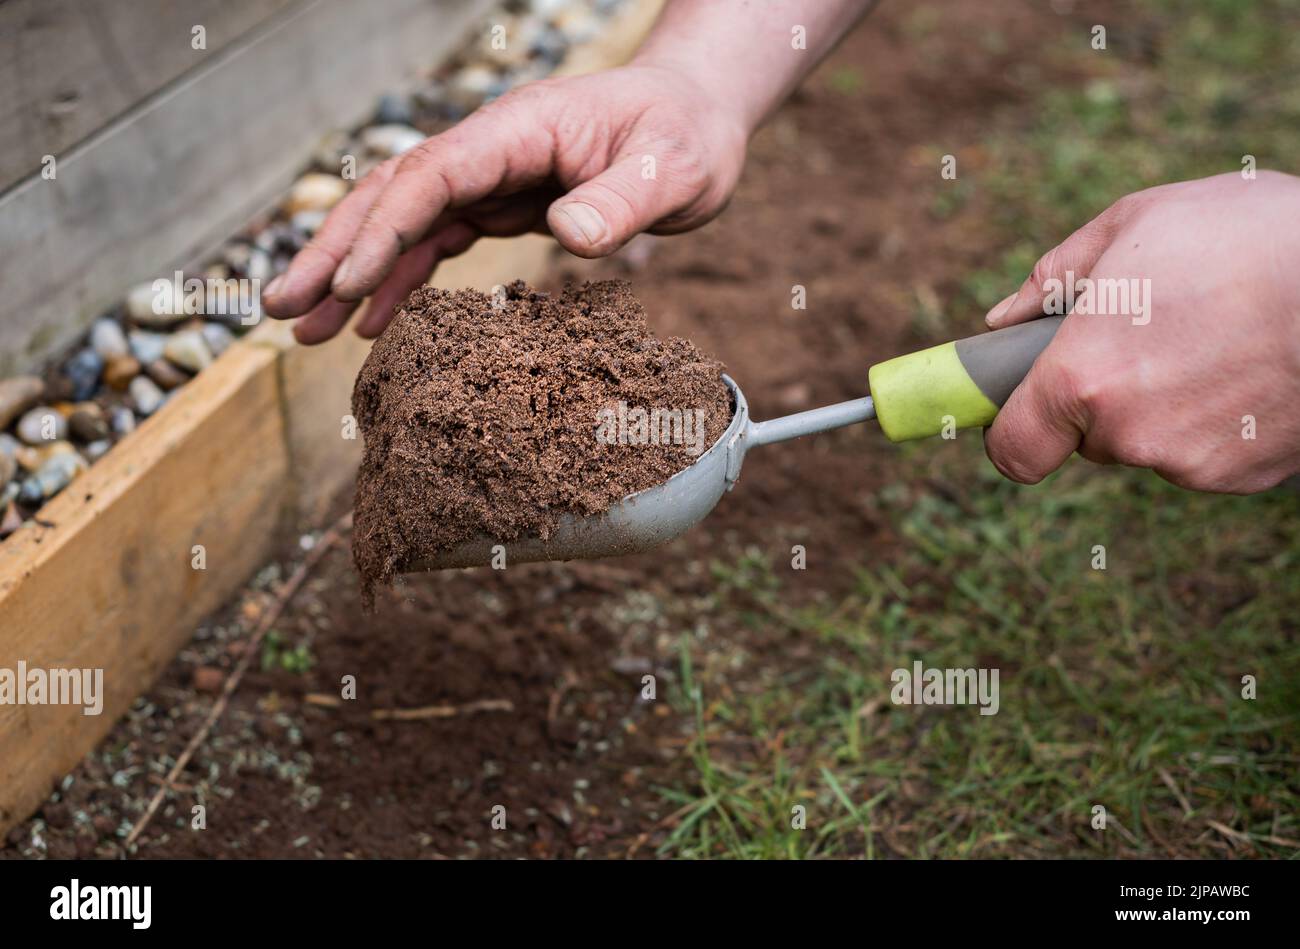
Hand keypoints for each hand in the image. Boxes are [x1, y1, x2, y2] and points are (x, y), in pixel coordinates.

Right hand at [262, 64, 747, 342]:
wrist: (695, 118)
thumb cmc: (685, 136)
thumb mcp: (672, 170)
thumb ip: (622, 200)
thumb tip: (570, 235)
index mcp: (519, 129)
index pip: (432, 174)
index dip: (385, 228)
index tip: (345, 283)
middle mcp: (490, 149)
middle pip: (392, 195)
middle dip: (334, 250)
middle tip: (280, 309)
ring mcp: (488, 176)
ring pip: (401, 220)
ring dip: (351, 272)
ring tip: (303, 330)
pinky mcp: (498, 202)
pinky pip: (434, 240)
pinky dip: (398, 279)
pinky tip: (370, 321)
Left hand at [983, 171, 1299, 493]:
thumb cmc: (1248, 235)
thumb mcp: (1136, 223)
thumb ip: (1054, 278)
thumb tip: (1003, 318)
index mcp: (1082, 376)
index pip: (1013, 450)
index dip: (1009, 430)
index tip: (1018, 407)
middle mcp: (1129, 434)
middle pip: (1086, 435)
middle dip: (1103, 392)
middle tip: (1149, 333)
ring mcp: (1191, 463)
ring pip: (1149, 440)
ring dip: (1164, 402)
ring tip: (1215, 337)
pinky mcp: (1245, 476)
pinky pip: (1205, 452)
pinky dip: (1216, 419)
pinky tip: (1249, 366)